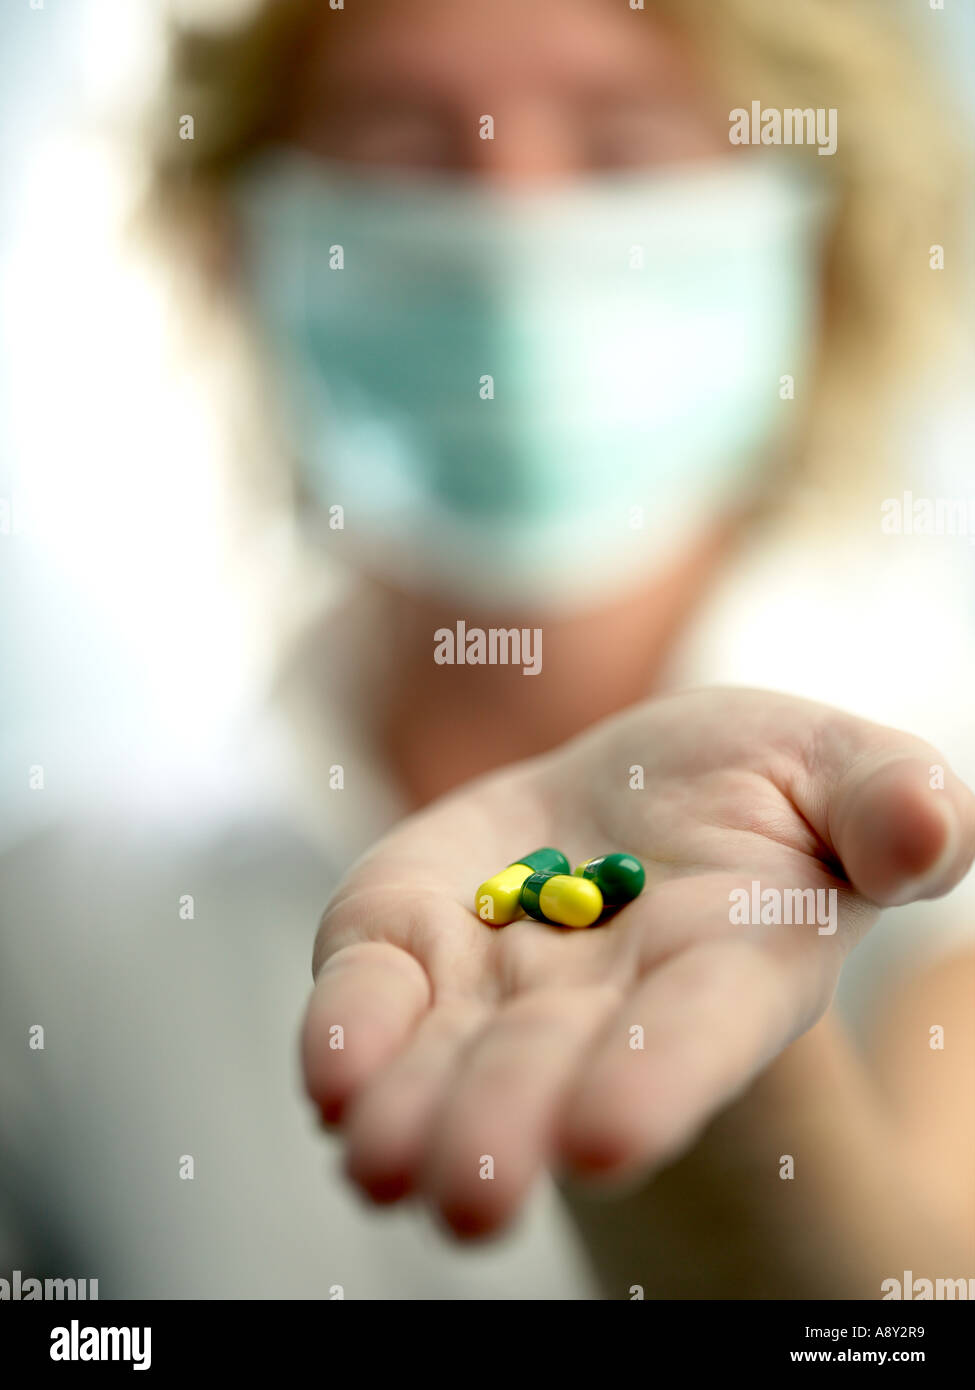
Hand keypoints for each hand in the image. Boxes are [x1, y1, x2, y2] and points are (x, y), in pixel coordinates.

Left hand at [301, 688, 974, 1235]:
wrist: (634, 794)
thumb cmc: (758, 787)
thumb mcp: (835, 765)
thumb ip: (884, 799)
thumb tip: (927, 832)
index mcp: (729, 966)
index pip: (698, 1034)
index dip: (657, 1082)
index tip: (605, 1141)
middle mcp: (605, 1006)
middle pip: (551, 1074)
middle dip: (506, 1128)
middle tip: (466, 1195)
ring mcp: (497, 982)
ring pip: (446, 1063)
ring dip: (409, 1115)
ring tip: (374, 1161)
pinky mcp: (409, 937)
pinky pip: (372, 992)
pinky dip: (350, 1030)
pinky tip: (333, 1075)